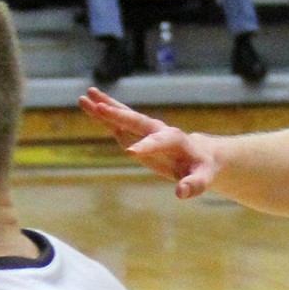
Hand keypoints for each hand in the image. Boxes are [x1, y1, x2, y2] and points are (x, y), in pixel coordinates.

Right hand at [79, 88, 219, 198]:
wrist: (201, 155)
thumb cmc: (202, 168)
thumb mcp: (203, 179)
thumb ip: (193, 185)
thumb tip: (181, 193)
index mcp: (175, 140)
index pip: (159, 142)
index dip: (146, 147)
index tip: (131, 153)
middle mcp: (159, 130)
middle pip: (138, 121)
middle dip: (120, 116)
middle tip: (101, 108)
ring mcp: (146, 130)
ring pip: (125, 116)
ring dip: (106, 106)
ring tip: (85, 96)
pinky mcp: (136, 134)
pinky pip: (117, 122)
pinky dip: (103, 114)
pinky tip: (88, 105)